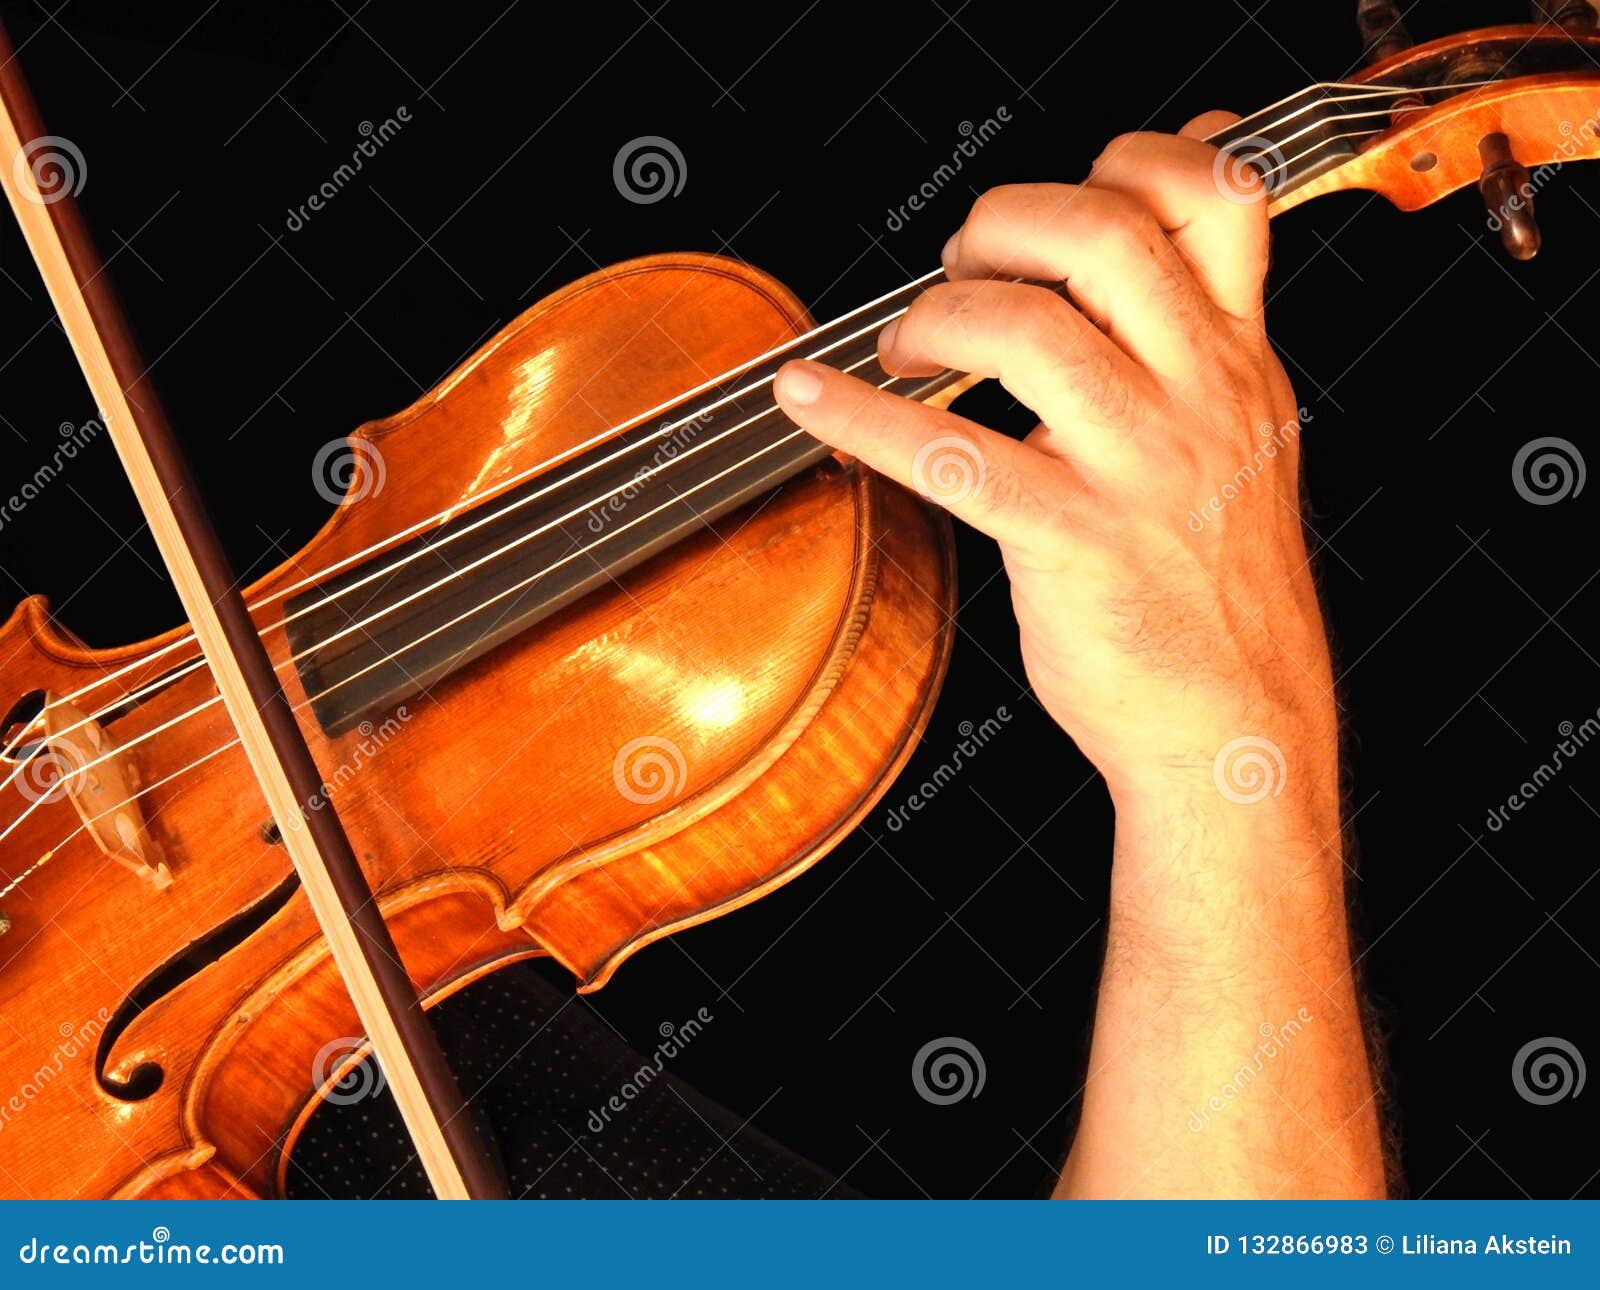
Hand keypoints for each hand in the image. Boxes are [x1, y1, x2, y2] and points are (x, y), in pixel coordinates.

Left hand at [775, 116, 1331, 811]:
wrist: (1239, 728)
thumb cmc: (1217, 592)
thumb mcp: (1238, 445)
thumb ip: (1191, 349)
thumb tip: (1127, 267)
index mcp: (1238, 360)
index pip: (1217, 194)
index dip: (1129, 159)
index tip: (1061, 198)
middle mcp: (1199, 394)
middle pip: (1104, 231)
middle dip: (1002, 223)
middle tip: (960, 270)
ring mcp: (1138, 467)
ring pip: (1025, 327)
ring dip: (933, 316)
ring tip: (904, 349)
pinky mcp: (1073, 541)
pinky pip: (951, 456)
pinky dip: (859, 417)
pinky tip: (808, 399)